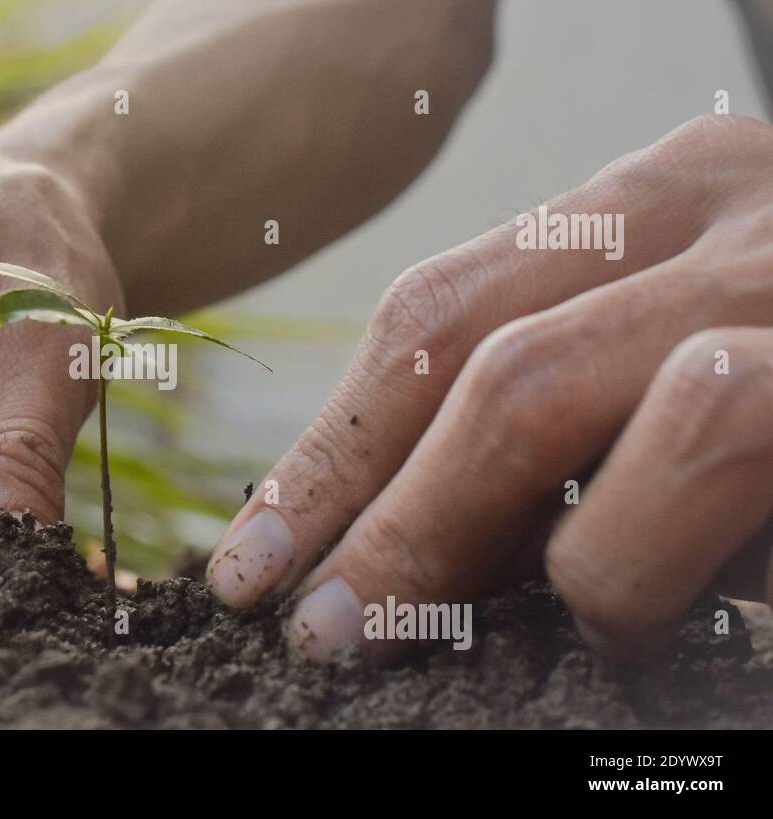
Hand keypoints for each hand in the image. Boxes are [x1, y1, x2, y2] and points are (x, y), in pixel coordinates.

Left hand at [207, 114, 772, 661]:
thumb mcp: (676, 368)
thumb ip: (563, 417)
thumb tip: (399, 540)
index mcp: (666, 200)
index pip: (440, 313)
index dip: (335, 447)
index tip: (258, 557)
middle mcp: (742, 220)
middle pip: (492, 362)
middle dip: (386, 518)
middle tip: (320, 632)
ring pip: (617, 414)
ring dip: (544, 565)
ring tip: (527, 636)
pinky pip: (715, 463)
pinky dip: (655, 572)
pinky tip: (674, 621)